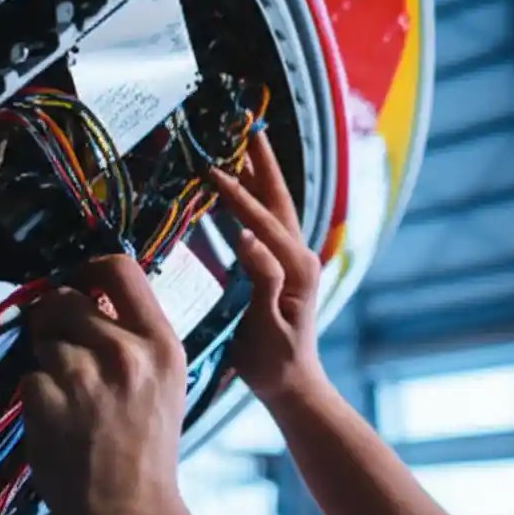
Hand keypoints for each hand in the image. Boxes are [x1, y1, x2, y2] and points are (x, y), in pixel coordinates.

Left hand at [20, 256, 187, 514]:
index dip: (89, 268)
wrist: (129, 512)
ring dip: (46, 362)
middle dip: (55, 319)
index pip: (120, 269)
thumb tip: (95, 298)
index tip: (79, 280)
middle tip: (64, 350)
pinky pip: (27, 376)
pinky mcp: (46, 400)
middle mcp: (123, 352)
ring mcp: (82, 375)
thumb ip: (136, 337)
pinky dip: (35, 397)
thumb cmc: (148, 450)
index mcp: (160, 344)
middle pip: (66, 299)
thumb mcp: (166, 383)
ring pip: (42, 338)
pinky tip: (57, 421)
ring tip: (69, 398)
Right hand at [209, 132, 326, 402]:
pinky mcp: (286, 268)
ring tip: (244, 147)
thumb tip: (247, 236)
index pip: (262, 222)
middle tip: (249, 128)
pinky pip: (270, 224)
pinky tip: (242, 191)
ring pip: (277, 208)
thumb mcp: (265, 327)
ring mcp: (295, 261)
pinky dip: (257, 200)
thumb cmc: (274, 364)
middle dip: (263, 164)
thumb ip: (262, 281)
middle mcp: (301, 257)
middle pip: (279, 201)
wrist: (293, 386)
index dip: (237, 196)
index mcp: (296, 269)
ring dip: (261, 177)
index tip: (212, 171)